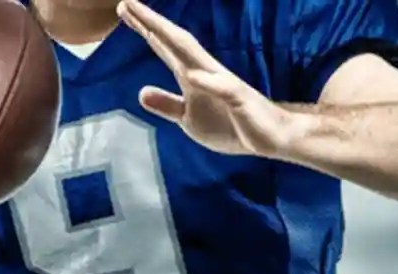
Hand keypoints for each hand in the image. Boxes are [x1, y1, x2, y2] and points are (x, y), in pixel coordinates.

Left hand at [117, 0, 291, 156]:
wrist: (273, 136)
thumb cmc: (232, 124)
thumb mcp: (190, 119)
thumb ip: (168, 105)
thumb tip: (141, 92)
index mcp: (194, 76)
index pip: (166, 48)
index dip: (145, 29)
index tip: (123, 9)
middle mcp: (207, 72)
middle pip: (175, 43)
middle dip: (152, 24)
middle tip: (126, 3)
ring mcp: (224, 84)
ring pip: (195, 58)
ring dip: (174, 41)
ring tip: (151, 25)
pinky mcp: (241, 101)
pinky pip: (223, 89)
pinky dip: (207, 82)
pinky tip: (190, 75)